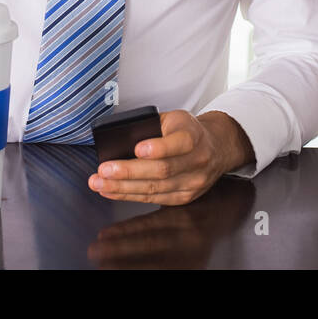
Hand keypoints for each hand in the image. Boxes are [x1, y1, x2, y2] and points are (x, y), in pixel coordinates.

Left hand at [87, 110, 254, 205]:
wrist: (217, 148)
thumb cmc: (187, 130)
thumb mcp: (174, 119)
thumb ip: (151, 127)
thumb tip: (119, 141)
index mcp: (193, 136)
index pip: (180, 143)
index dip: (159, 147)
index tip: (137, 148)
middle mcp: (197, 161)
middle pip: (162, 170)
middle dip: (129, 172)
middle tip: (103, 171)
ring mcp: (192, 182)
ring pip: (155, 188)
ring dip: (123, 188)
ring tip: (100, 184)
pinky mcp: (184, 197)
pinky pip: (154, 198)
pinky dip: (130, 195)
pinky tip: (112, 192)